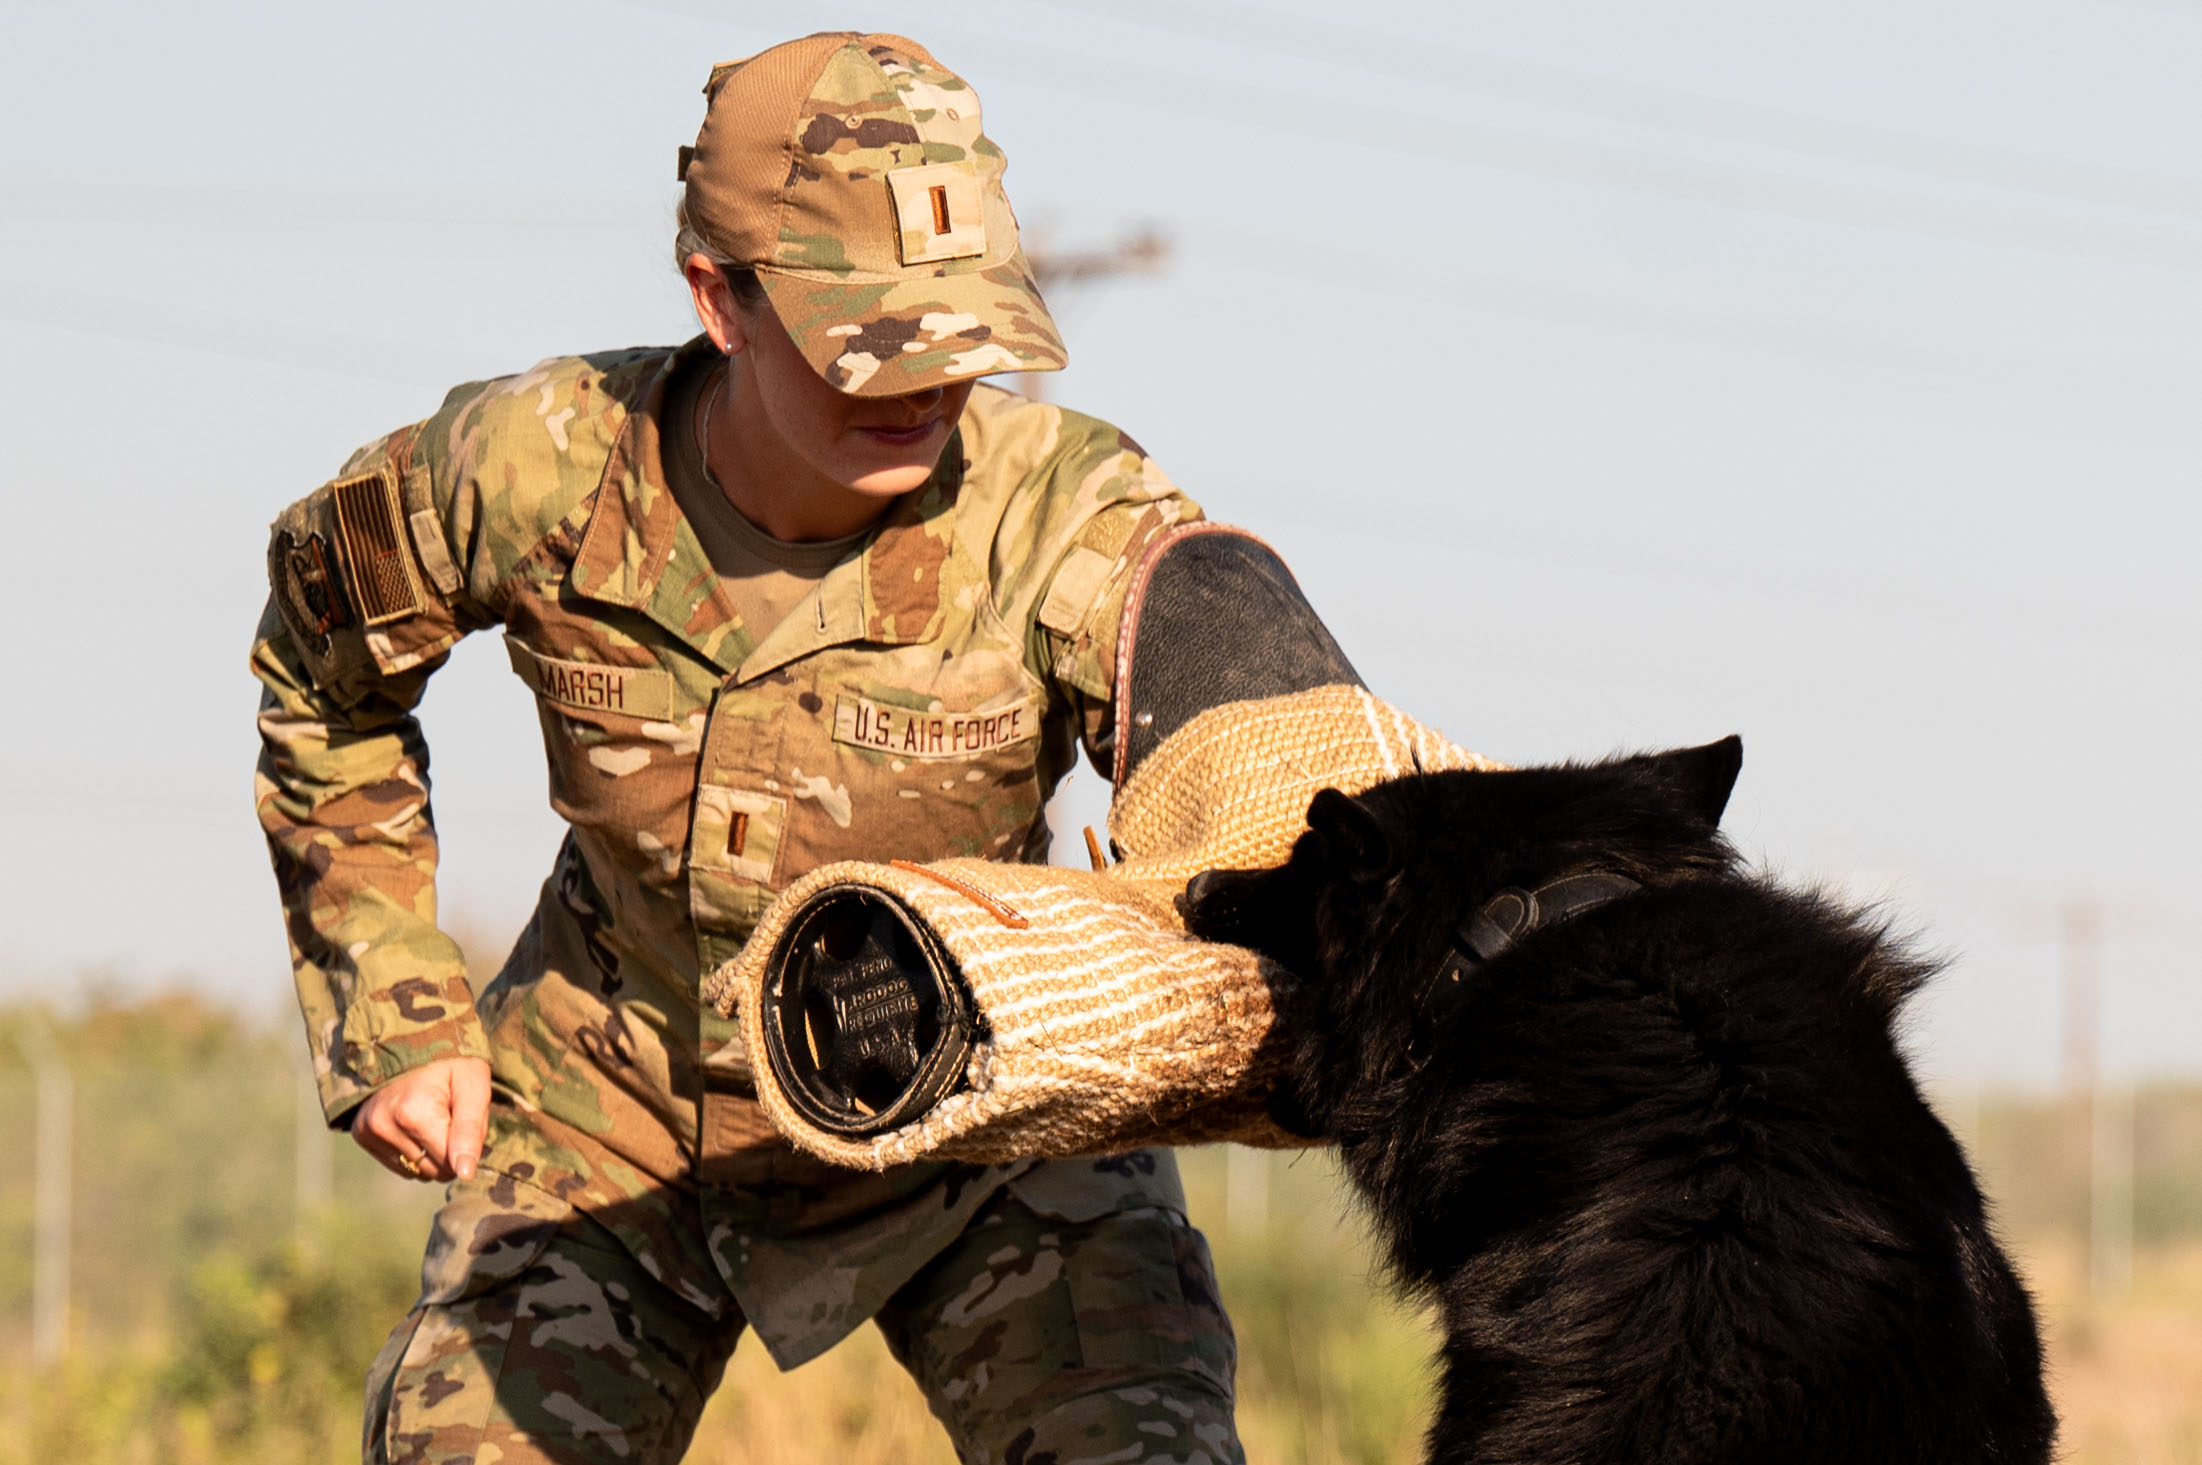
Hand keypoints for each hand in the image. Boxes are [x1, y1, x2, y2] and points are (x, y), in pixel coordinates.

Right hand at [351, 1056, 491, 1182]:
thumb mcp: (473, 1085)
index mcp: (414, 1113)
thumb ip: (471, 1130)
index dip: (466, 1145)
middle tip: (448, 1114)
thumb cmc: (450, 1061)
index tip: (462, 1115)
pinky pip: (397, 1165)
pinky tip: (413, 1123)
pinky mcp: (361, 1134)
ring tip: (430, 1116)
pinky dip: (411, 1150)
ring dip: (429, 1152)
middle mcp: (384, 1125)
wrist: (407, 1038)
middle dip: (448, 1150)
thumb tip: (465, 1174)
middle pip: (432, 1171)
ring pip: (415, 1171)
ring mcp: (368, 1130)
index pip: (450, 1165)